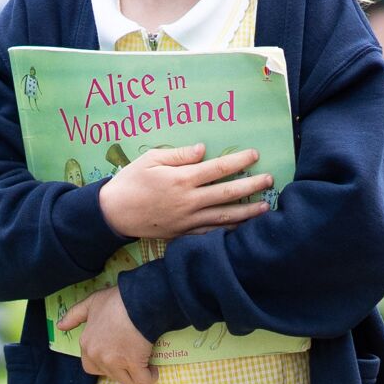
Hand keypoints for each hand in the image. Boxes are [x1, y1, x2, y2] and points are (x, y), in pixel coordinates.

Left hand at [57, 286, 156, 383]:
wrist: (138, 301)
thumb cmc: (116, 301)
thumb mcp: (91, 302)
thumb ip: (74, 315)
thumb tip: (60, 326)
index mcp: (87, 344)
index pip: (91, 367)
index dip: (105, 363)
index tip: (117, 353)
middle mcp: (98, 356)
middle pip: (110, 375)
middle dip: (122, 369)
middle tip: (131, 357)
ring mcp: (115, 362)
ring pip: (127, 381)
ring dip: (135, 375)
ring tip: (144, 363)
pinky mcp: (134, 364)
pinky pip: (142, 381)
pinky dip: (149, 377)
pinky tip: (153, 368)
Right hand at [95, 144, 273, 241]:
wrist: (113, 213)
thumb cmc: (130, 181)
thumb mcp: (150, 159)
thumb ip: (178, 154)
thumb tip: (203, 150)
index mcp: (181, 179)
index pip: (217, 168)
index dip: (238, 161)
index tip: (254, 155)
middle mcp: (188, 201)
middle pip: (227, 193)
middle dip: (251, 185)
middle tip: (269, 179)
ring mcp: (187, 220)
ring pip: (224, 216)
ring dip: (247, 211)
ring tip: (266, 206)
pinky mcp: (183, 233)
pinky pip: (211, 232)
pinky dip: (228, 230)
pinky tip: (242, 226)